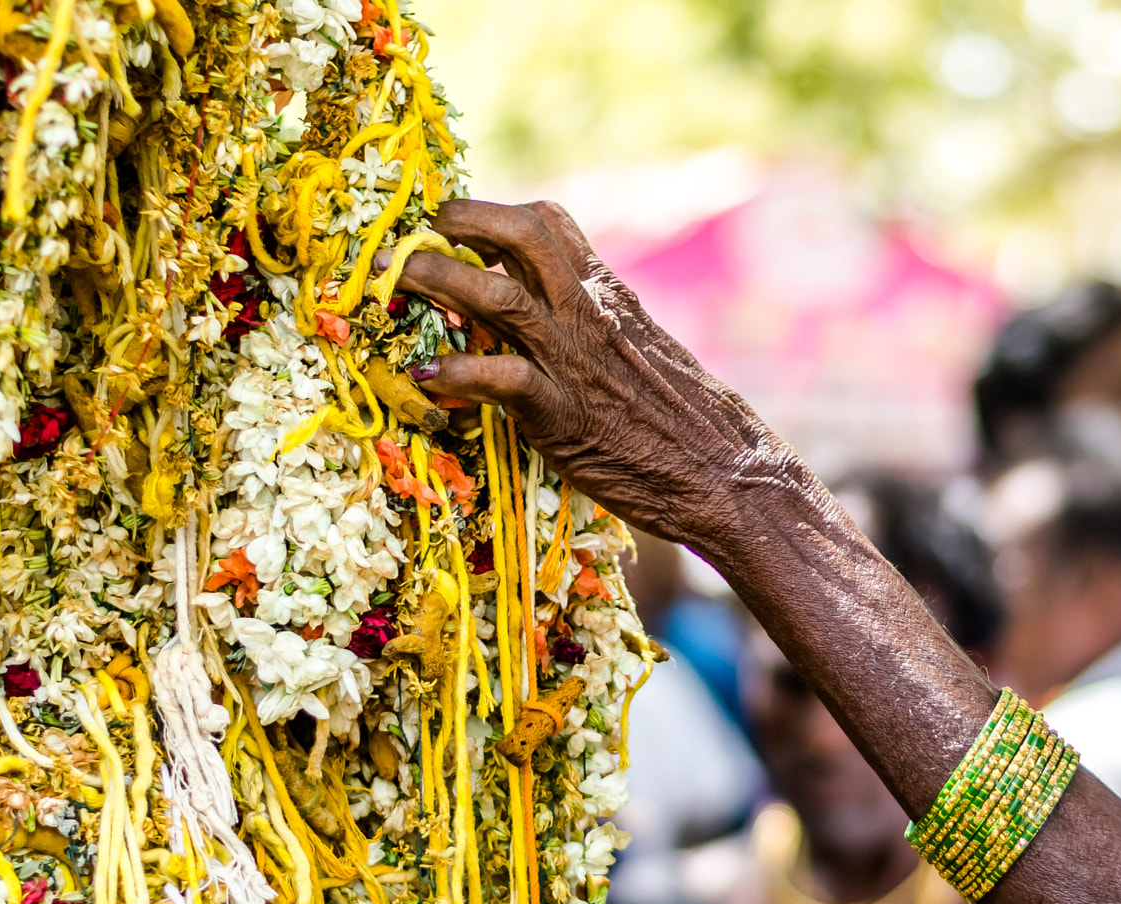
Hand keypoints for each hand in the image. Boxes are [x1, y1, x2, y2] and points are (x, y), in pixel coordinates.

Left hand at [394, 200, 811, 551]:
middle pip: (518, 233)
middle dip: (457, 221)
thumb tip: (547, 317)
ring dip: (435, 280)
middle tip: (415, 235)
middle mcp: (588, 314)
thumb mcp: (640, 352)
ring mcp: (574, 360)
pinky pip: (500, 377)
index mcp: (608, 295)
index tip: (454, 226)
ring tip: (394, 283)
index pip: (549, 222)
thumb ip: (593, 326)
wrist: (726, 474)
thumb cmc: (686, 423)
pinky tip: (428, 375)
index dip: (491, 213)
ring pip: (495, 295)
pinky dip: (456, 371)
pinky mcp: (562, 413)